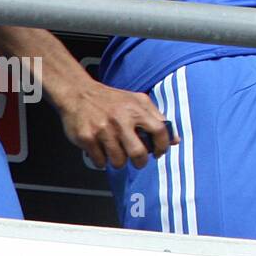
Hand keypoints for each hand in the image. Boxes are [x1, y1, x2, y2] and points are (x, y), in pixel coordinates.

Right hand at [54, 81, 175, 169]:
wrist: (80, 94)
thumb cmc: (112, 99)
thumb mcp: (138, 101)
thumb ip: (157, 118)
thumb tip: (175, 139)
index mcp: (136, 110)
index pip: (159, 131)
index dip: (163, 146)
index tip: (159, 152)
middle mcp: (120, 120)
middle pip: (138, 153)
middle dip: (141, 162)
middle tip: (138, 161)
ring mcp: (102, 130)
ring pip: (118, 161)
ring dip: (120, 162)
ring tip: (118, 154)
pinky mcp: (86, 138)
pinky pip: (100, 162)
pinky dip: (102, 161)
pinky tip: (102, 152)